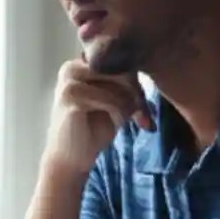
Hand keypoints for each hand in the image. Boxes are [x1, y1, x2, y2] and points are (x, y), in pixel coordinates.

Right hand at [43, 57, 153, 176]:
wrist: (69, 159)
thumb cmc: (93, 130)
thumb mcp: (115, 101)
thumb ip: (126, 83)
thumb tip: (150, 67)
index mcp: (81, 64)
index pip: (119, 58)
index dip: (135, 80)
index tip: (143, 106)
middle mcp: (72, 66)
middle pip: (120, 67)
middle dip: (137, 93)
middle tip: (143, 115)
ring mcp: (69, 80)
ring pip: (119, 81)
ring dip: (131, 103)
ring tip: (132, 120)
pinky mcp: (71, 96)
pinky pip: (111, 98)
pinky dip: (121, 112)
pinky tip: (119, 124)